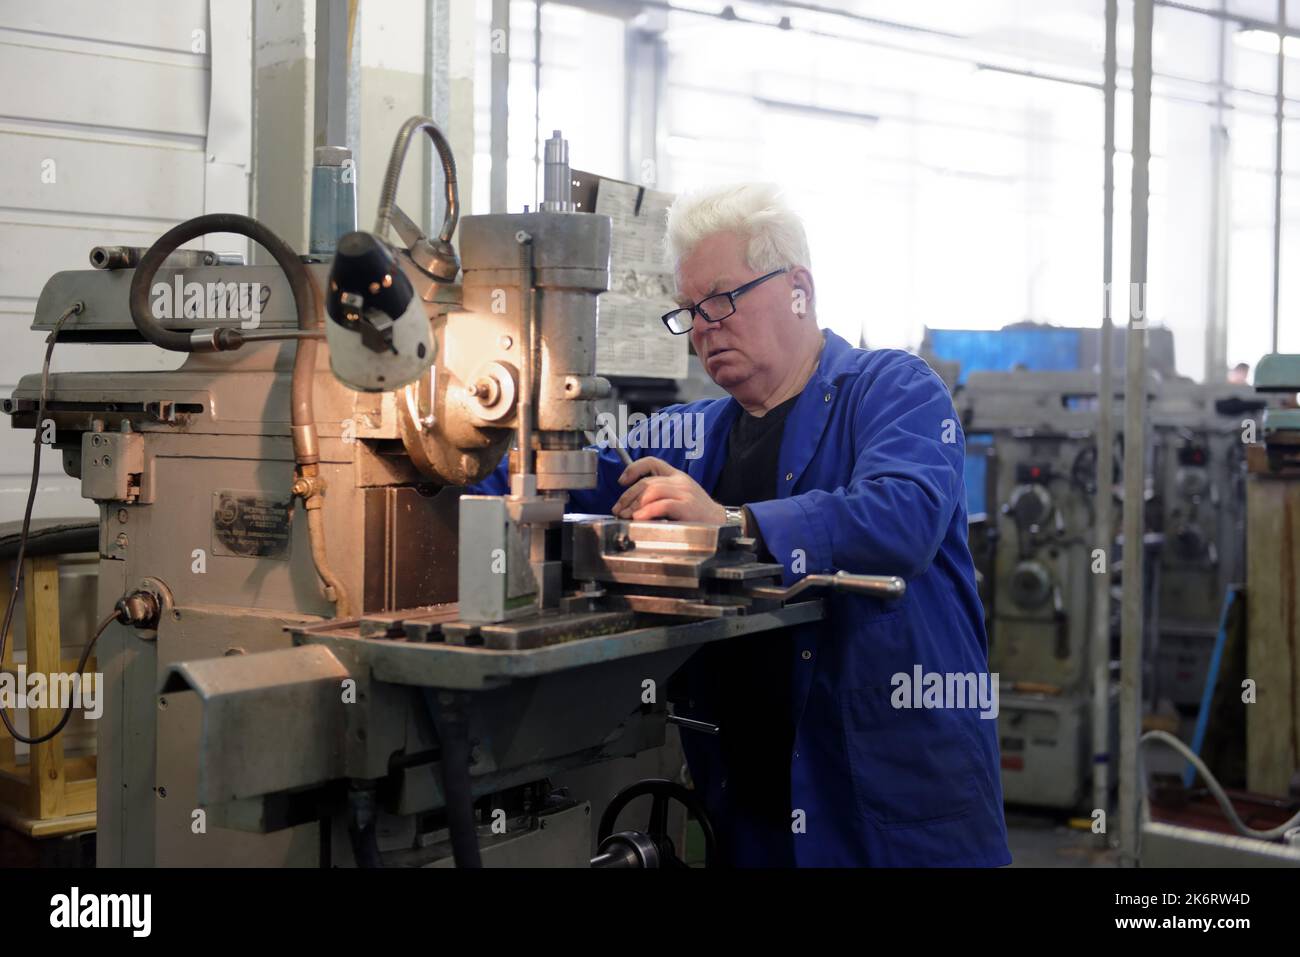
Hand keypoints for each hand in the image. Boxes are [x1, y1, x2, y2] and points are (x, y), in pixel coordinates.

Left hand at [612, 457, 726, 522]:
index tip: (622, 481)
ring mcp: (684, 493)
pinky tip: (639, 518)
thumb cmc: (699, 513)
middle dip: (628, 496)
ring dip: (635, 504)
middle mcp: (680, 481)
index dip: (633, 468)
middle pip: (647, 481)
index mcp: (677, 476)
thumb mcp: (679, 497)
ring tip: (626, 515)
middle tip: (618, 509)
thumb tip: (634, 503)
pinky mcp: (687, 507)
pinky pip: (662, 504)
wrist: (721, 523)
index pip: (652, 462)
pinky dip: (647, 511)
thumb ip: (660, 494)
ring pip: (652, 490)